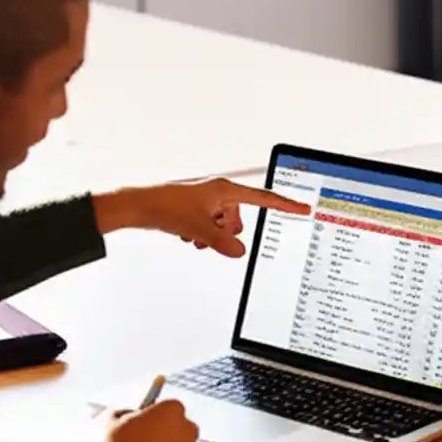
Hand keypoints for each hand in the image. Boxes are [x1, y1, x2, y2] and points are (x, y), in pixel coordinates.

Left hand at [98, 178, 310, 256]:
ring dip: (213, 236)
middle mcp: (219, 193)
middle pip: (240, 220)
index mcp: (225, 190)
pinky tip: (188, 236)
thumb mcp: (198, 230)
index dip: (285, 205)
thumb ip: (221, 243)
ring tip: (194, 237)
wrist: (138, 206)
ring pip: (225, 226)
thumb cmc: (166, 208)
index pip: (263, 199)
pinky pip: (212, 227)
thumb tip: (240, 252)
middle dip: (227, 233)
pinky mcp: (198, 209)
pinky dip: (203, 235)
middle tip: (207, 236)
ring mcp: (209, 201)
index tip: (303, 207)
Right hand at [106, 400, 199, 441]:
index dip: (155, 415)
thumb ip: (126, 413)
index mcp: (171, 411)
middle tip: (144, 441)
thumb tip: (129, 417)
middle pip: (180, 428)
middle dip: (166, 432)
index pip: (169, 407)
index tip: (144, 422)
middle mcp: (187, 431)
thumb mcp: (110, 419)